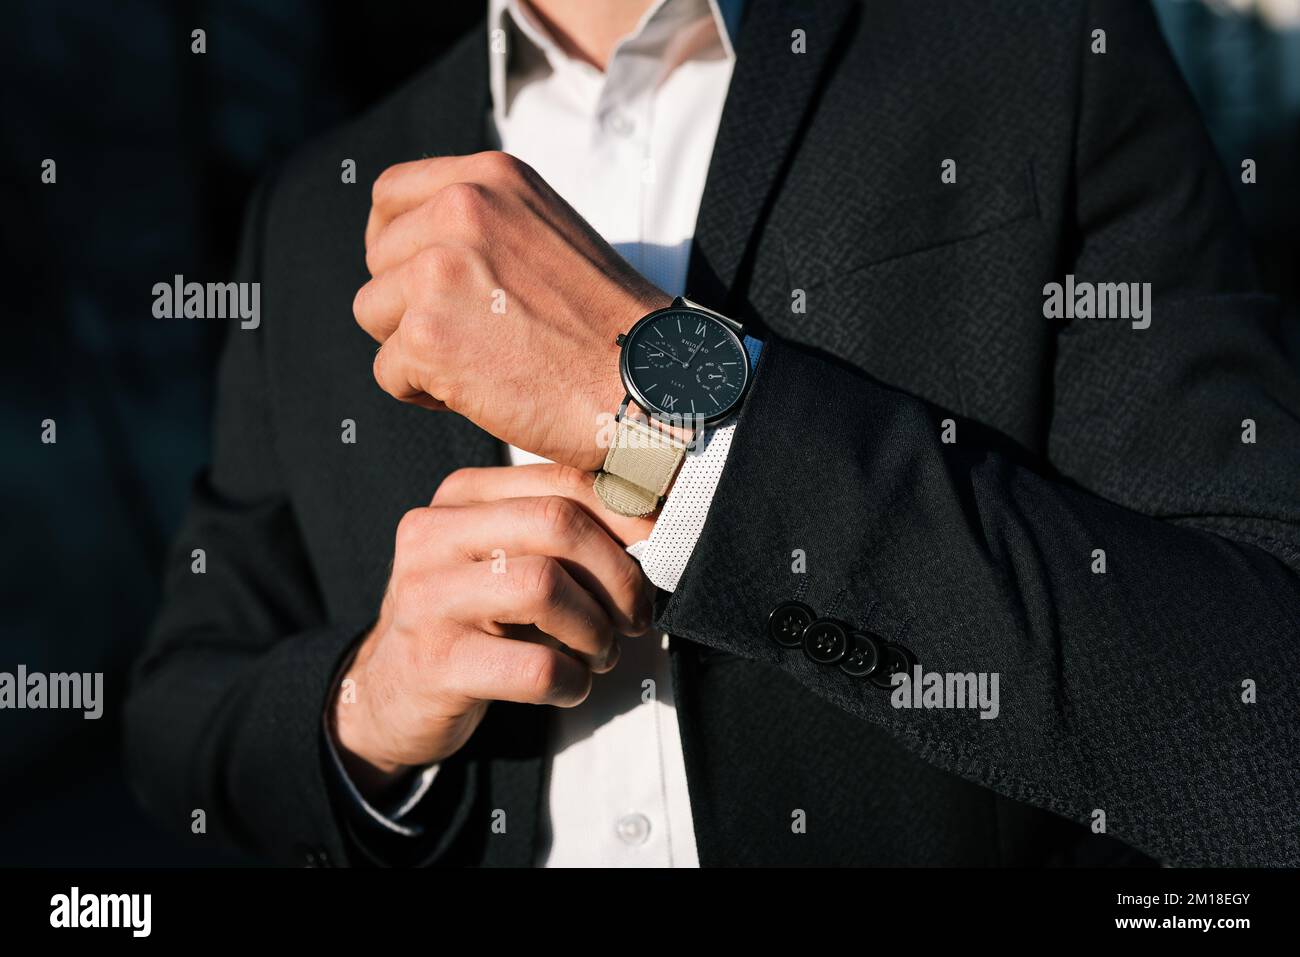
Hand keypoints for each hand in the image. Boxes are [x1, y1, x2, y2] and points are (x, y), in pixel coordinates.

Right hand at [332, 464, 655, 798]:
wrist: (389, 694)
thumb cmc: (466, 621)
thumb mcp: (500, 559)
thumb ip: (557, 533)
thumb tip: (649, 529)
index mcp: (460, 497)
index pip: (563, 481)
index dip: (627, 516)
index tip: (657, 553)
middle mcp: (435, 535)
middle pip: (557, 523)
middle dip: (618, 574)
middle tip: (634, 615)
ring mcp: (428, 598)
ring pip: (544, 587)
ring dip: (596, 629)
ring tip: (600, 652)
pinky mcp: (434, 662)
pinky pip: (534, 666)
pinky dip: (572, 680)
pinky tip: (569, 685)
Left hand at [354, 151, 671, 470]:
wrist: (648, 385)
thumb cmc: (607, 325)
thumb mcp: (547, 232)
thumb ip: (482, 221)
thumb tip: (407, 241)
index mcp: (491, 178)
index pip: (390, 193)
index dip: (395, 244)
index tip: (419, 280)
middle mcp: (461, 210)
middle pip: (377, 261)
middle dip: (409, 304)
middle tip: (472, 336)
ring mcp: (438, 272)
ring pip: (372, 315)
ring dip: (414, 348)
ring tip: (479, 363)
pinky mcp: (427, 336)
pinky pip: (388, 372)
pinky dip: (425, 394)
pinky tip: (481, 393)